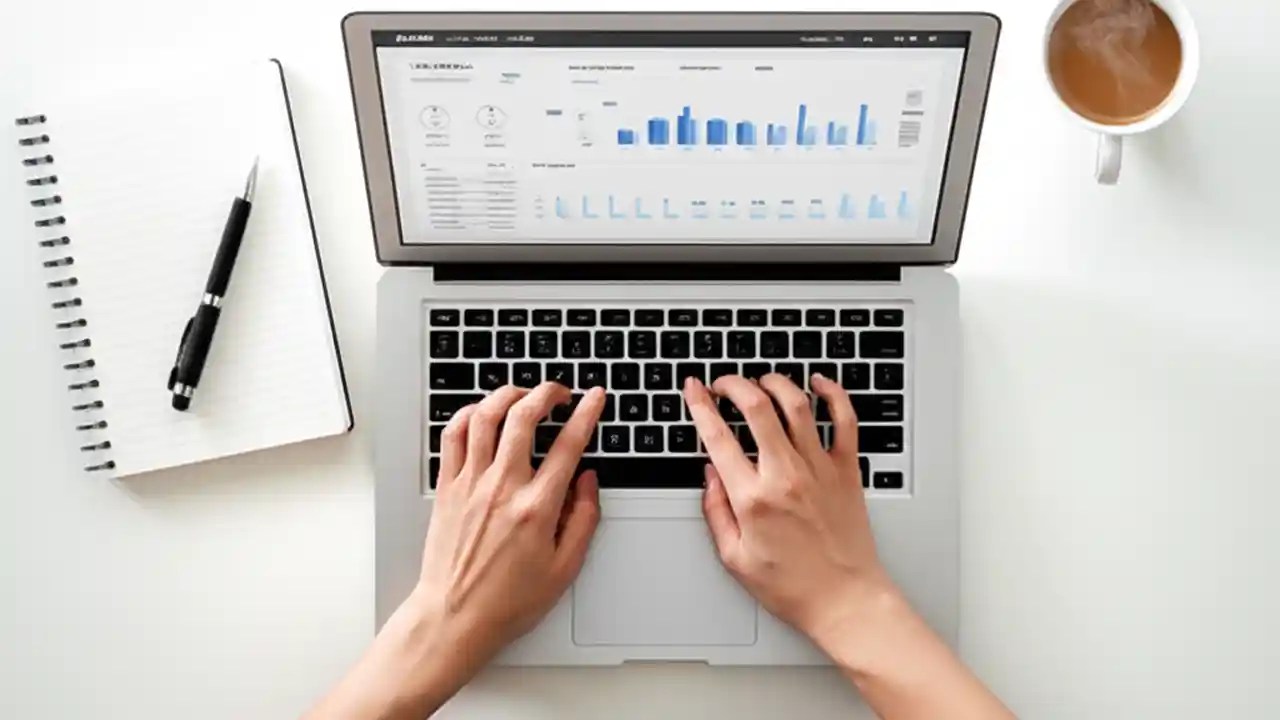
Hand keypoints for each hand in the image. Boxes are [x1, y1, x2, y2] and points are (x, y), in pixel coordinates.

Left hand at [415, 383, 604, 664]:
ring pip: (486, 417)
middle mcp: (502, 488)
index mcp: (537, 508)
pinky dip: (469, 414)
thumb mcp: (565, 568)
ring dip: (508, 395)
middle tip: (559, 392)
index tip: (594, 398)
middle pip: (524, 417)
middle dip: (547, 392)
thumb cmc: (507, 601)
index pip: (569, 445)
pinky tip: (482, 413)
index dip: (587, 413)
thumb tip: (588, 480)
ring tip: (523, 394)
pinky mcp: (447, 488)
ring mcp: (470, 484)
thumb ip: (584, 519)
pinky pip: (454, 435)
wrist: (454, 617)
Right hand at [683, 373, 891, 642]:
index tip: (694, 389)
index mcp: (752, 499)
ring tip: (761, 381)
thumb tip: (710, 474)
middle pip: (756, 407)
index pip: (718, 437)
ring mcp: (819, 469)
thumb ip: (716, 511)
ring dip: (774, 383)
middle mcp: (785, 476)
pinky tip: (820, 383)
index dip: (700, 405)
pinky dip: (833, 394)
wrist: (845, 599)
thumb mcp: (734, 558)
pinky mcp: (846, 471)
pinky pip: (844, 420)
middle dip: (733, 384)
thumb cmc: (793, 586)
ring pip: (797, 405)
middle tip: (724, 383)